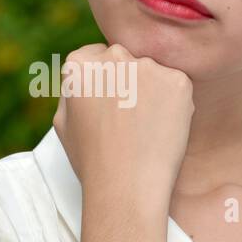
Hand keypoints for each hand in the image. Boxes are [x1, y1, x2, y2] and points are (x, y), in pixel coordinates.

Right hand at [52, 42, 194, 203]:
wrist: (127, 186)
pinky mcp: (178, 81)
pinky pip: (176, 85)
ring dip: (151, 91)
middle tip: (128, 119)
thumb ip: (72, 90)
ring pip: (152, 71)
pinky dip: (173, 103)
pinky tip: (162, 128)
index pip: (95, 56)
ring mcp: (148, 67)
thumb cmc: (93, 160)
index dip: (104, 82)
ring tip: (145, 128)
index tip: (109, 105)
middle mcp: (113, 57)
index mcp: (80, 64)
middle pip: (124, 59)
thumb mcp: (62, 122)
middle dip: (127, 81)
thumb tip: (84, 75)